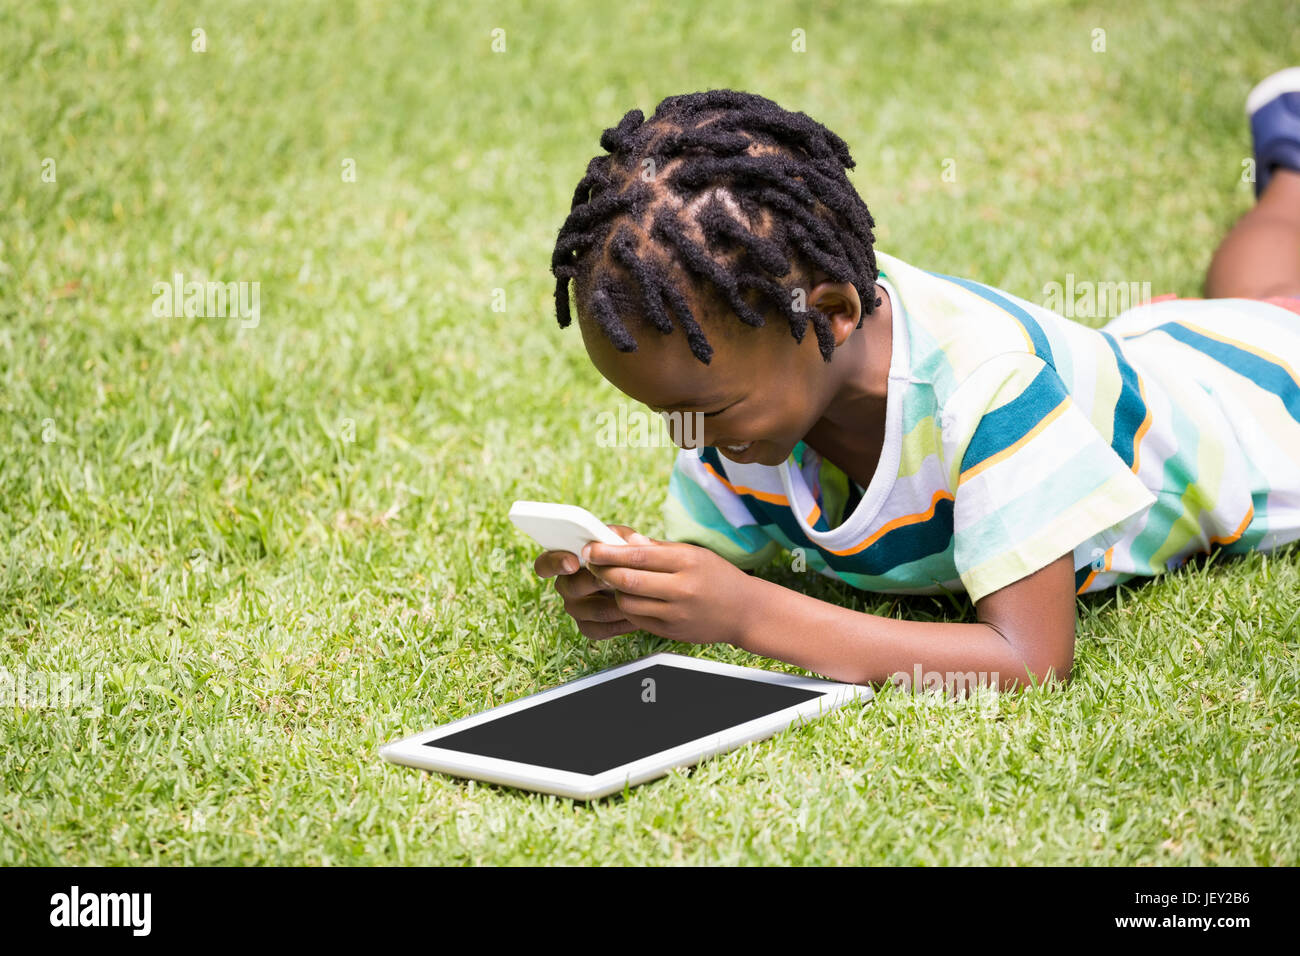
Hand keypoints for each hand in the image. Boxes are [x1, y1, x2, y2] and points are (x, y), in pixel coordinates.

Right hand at [533, 524, 645, 640]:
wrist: (645, 586)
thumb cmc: (631, 557)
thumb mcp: (629, 540)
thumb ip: (622, 538)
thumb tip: (619, 540)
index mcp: (566, 561)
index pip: (545, 563)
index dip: (555, 563)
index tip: (572, 563)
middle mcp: (566, 586)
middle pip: (571, 586)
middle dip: (596, 581)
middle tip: (615, 578)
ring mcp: (576, 609)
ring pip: (593, 610)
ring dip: (617, 603)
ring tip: (636, 595)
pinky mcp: (589, 627)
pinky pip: (602, 629)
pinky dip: (622, 622)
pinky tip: (637, 613)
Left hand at [578, 535, 757, 646]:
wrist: (745, 611)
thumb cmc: (718, 576)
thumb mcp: (693, 553)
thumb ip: (658, 549)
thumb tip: (625, 541)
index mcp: (687, 562)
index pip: (637, 556)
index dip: (608, 553)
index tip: (591, 548)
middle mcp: (681, 589)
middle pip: (627, 580)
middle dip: (603, 571)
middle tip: (593, 564)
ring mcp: (676, 614)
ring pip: (627, 603)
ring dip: (614, 591)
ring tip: (616, 581)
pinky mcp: (671, 632)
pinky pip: (637, 619)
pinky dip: (627, 607)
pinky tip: (630, 597)